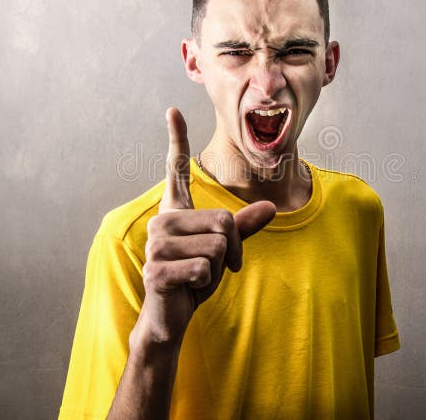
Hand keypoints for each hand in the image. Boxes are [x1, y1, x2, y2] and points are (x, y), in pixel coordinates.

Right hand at [136, 107, 275, 343]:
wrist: (171, 315)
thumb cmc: (194, 278)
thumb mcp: (224, 250)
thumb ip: (243, 227)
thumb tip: (270, 206)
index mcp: (175, 212)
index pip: (176, 170)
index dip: (177, 139)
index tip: (174, 110)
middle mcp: (161, 221)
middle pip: (223, 220)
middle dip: (232, 248)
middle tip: (216, 265)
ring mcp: (155, 245)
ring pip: (218, 245)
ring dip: (218, 267)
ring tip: (198, 276)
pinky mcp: (156, 269)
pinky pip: (205, 268)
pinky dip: (206, 282)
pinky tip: (189, 287)